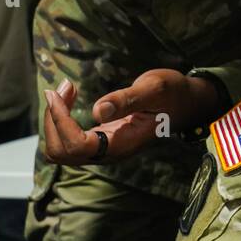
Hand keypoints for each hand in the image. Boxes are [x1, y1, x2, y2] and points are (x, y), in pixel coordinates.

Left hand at [41, 70, 221, 164]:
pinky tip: (70, 96)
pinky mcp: (100, 142)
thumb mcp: (154, 89)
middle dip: (53, 120)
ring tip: (65, 90)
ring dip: (54, 120)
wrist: (186, 104)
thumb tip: (98, 110)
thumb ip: (127, 100)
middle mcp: (109, 153)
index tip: (62, 91)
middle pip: (61, 152)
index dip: (62, 122)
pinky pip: (68, 140)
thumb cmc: (172, 93)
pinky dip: (60, 120)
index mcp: (122, 144)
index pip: (77, 146)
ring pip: (60, 149)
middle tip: (64, 86)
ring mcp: (103, 150)